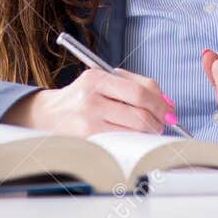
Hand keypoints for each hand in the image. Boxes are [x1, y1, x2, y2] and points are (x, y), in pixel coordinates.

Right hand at [7, 67, 179, 136]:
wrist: (47, 115)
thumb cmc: (81, 97)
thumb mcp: (102, 81)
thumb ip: (134, 85)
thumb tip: (167, 101)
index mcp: (97, 78)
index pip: (139, 90)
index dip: (160, 101)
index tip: (170, 109)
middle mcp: (91, 98)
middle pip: (139, 111)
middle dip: (159, 119)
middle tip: (164, 122)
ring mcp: (88, 120)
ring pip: (133, 128)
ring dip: (149, 131)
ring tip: (151, 129)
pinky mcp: (87, 139)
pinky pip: (121, 140)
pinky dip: (135, 139)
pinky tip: (136, 137)